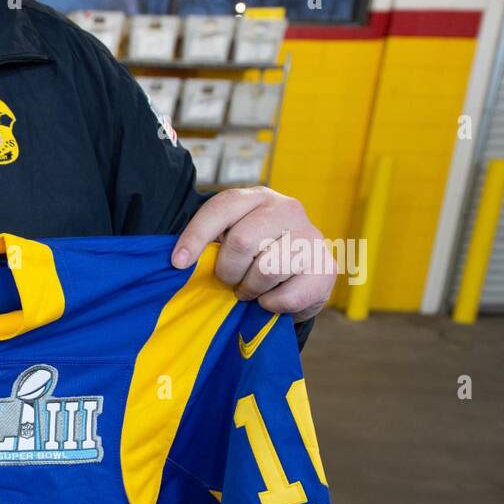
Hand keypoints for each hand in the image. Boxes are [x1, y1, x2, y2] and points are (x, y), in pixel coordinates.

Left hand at [171, 186, 334, 321]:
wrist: (298, 283)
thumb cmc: (253, 261)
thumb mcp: (229, 243)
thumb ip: (210, 244)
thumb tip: (179, 262)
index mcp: (256, 198)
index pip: (222, 207)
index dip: (196, 236)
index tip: (178, 263)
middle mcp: (287, 209)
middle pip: (242, 241)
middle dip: (228, 271)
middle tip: (231, 281)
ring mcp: (311, 236)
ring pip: (266, 269)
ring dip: (250, 289)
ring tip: (252, 290)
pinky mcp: (325, 268)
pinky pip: (285, 296)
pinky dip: (270, 305)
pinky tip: (272, 298)